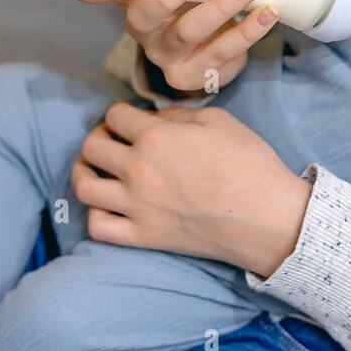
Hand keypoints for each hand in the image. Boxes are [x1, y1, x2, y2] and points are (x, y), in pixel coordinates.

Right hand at [70, 0, 278, 92]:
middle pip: (143, 17)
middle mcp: (144, 31)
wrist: (213, 48)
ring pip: (190, 34)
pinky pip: (224, 55)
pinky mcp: (197, 76)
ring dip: (222, 7)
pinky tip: (268, 12)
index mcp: (130, 0)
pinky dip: (249, 32)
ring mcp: (168, 57)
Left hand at [73, 102, 312, 277]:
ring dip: (85, 173)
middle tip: (115, 140)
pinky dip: (97, 214)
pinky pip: (99, 227)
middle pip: (92, 147)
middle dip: (100, 137)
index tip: (133, 120)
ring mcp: (136, 206)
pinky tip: (110, 205)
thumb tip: (156, 119)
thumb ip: (178, 115)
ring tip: (98, 170)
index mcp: (155, 137)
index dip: (123, 113)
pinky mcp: (143, 236)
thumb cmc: (249, 162)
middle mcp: (137, 170)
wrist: (265, 216)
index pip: (115, 115)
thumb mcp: (218, 120)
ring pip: (85, 187)